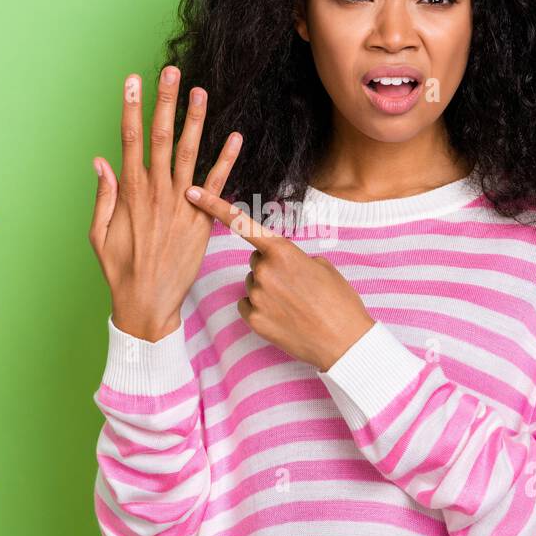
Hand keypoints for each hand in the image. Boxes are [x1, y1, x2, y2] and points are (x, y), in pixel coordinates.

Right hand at [89, 65, 241, 342]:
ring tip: (200, 92)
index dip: (132, 108)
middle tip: (171, 71)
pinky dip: (226, 159)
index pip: (130, 139)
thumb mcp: (99, 234)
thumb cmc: (120, 270)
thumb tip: (100, 161)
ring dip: (194, 120)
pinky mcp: (202, 219)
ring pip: (188, 153)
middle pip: (160, 137)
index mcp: (130, 192)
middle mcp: (157, 192)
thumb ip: (103, 196)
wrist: (148, 303)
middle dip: (165, 102)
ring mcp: (181, 204)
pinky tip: (235, 136)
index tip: (134, 80)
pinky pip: (217, 185)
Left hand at [182, 182, 374, 370]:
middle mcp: (264, 271)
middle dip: (270, 269)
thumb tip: (281, 263)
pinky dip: (261, 310)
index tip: (191, 193)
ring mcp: (257, 296)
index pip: (241, 223)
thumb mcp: (322, 267)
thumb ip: (294, 258)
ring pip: (253, 285)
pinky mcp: (254, 320)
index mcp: (282, 251)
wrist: (344, 342)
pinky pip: (248, 306)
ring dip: (268, 290)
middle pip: (255, 262)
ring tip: (294, 305)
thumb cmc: (339, 301)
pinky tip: (283, 318)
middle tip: (296, 286)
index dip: (213, 205)